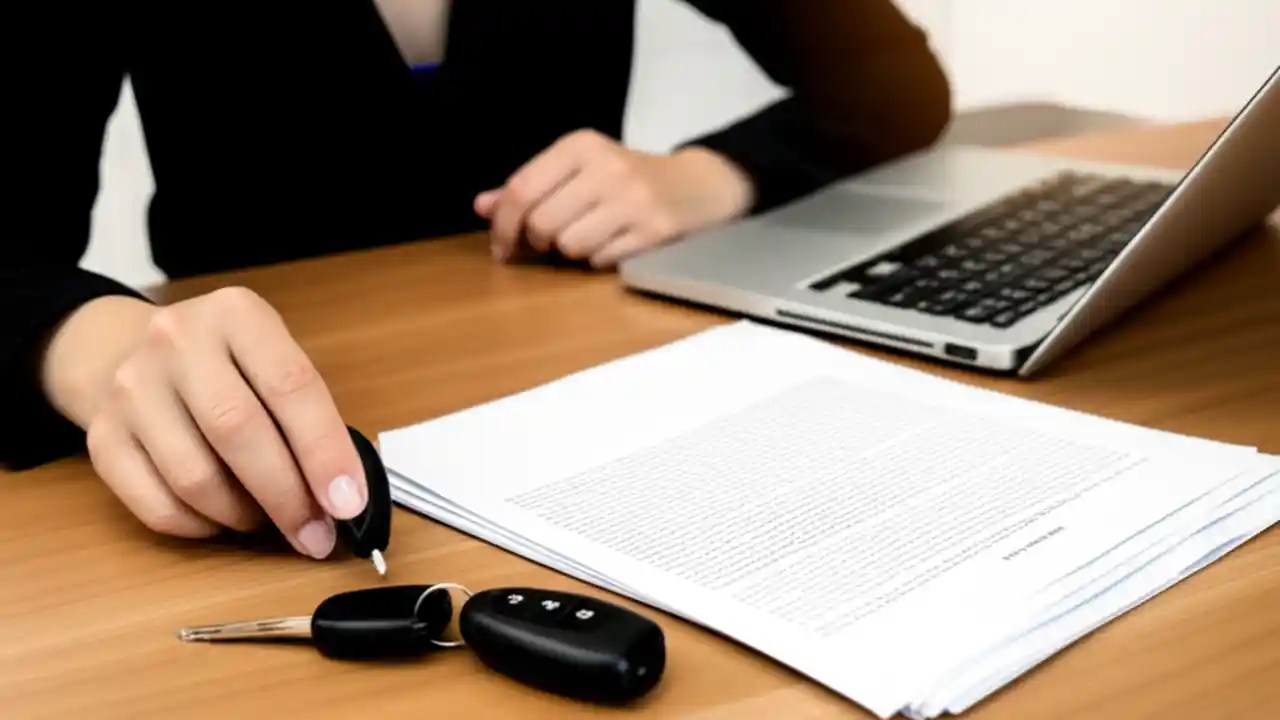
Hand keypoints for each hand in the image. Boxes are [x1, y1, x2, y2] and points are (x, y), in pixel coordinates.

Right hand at [41, 290, 366, 557]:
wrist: (129, 351)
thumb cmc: (228, 366)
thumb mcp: (272, 360)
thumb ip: (307, 416)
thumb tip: (342, 494)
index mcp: (237, 314)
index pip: (291, 386)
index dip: (325, 452)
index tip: (349, 503)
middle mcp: (177, 341)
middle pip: (238, 431)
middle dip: (287, 495)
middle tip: (316, 534)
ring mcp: (131, 387)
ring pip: (194, 477)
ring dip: (243, 514)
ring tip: (267, 518)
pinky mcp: (102, 436)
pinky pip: (157, 505)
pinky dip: (200, 526)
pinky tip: (221, 518)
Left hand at [475, 129, 753, 268]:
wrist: (696, 185)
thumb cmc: (625, 178)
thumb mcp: (578, 169)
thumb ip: (530, 186)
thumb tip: (481, 206)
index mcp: (581, 145)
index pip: (522, 189)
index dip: (502, 225)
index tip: (501, 246)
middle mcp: (606, 168)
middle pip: (542, 223)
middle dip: (538, 241)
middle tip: (550, 240)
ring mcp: (632, 201)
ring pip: (569, 245)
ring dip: (570, 251)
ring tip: (586, 237)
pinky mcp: (653, 231)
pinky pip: (601, 260)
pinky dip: (598, 260)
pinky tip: (612, 244)